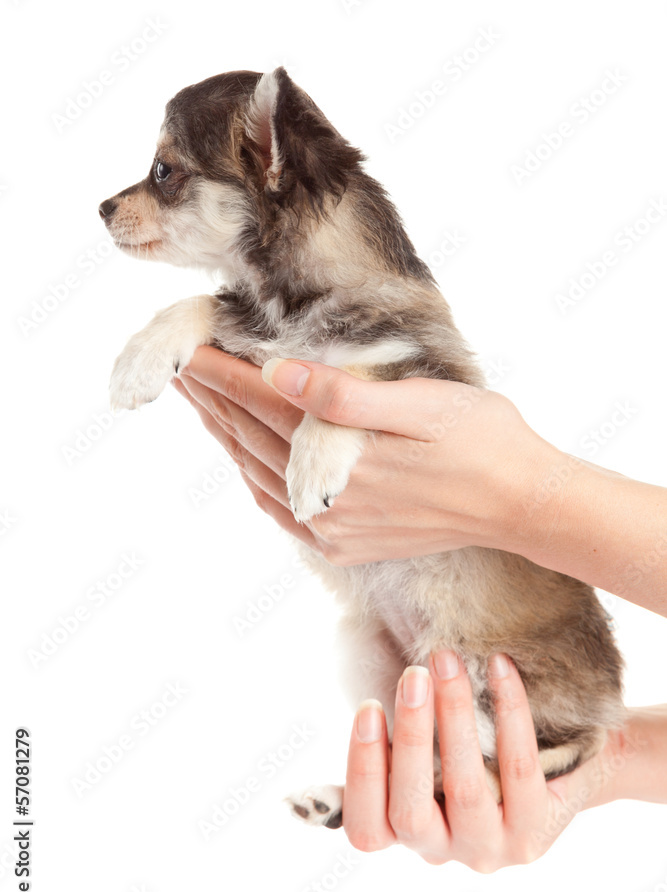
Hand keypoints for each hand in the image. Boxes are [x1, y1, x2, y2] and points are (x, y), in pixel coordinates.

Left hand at [173, 346, 547, 564]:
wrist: (521, 505)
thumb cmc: (483, 441)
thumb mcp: (422, 404)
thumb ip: (345, 394)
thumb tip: (278, 372)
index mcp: (343, 455)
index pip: (264, 404)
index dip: (224, 373)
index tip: (188, 347)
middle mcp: (327, 500)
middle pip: (252, 439)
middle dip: (213, 400)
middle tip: (179, 368)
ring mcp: (333, 528)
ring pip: (258, 473)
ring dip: (226, 435)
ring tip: (199, 404)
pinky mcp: (344, 544)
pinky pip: (280, 509)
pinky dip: (253, 478)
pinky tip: (241, 459)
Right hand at [342, 651, 636, 870]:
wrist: (556, 770)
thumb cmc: (471, 750)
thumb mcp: (426, 752)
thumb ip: (395, 735)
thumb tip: (368, 682)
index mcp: (404, 833)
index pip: (366, 828)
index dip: (362, 772)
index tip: (368, 707)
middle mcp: (442, 850)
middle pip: (410, 810)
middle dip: (410, 736)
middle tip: (414, 675)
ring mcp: (490, 848)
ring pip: (464, 790)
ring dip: (454, 718)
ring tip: (449, 664)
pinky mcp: (536, 831)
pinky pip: (519, 768)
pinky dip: (508, 712)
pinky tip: (500, 668)